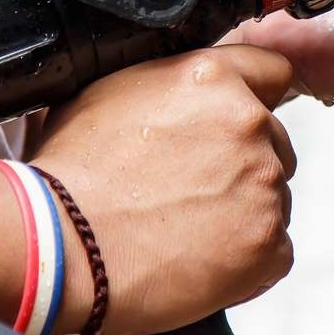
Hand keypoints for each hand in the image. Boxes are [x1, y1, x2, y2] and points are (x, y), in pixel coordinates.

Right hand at [29, 46, 296, 334]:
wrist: (58, 247)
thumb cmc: (69, 176)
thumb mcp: (109, 92)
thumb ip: (169, 83)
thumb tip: (185, 92)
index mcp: (211, 78)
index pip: (271, 72)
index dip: (254, 98)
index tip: (239, 122)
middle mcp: (248, 123)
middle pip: (274, 141)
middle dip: (244, 163)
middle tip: (193, 191)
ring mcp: (263, 185)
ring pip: (273, 197)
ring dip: (243, 213)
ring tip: (184, 232)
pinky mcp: (267, 243)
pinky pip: (275, 250)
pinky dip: (247, 262)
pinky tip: (200, 262)